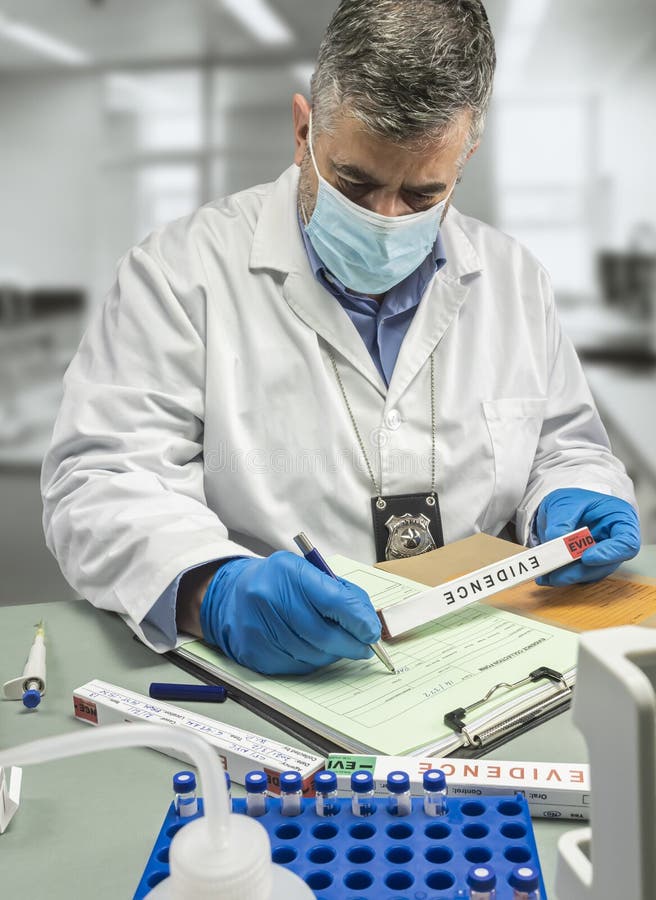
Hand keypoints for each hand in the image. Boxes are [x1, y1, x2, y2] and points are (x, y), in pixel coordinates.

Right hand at [199, 551, 380, 674]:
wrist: (231, 595)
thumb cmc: (279, 583)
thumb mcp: (308, 572)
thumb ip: (340, 592)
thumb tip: (368, 623)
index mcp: (287, 571)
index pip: (333, 600)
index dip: (358, 620)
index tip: (372, 631)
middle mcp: (268, 598)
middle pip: (323, 634)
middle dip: (351, 644)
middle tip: (364, 647)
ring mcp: (257, 627)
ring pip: (312, 654)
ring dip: (333, 654)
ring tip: (338, 646)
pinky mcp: (253, 652)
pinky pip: (295, 666)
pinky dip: (312, 661)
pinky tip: (313, 650)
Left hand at [535, 488, 639, 585]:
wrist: (565, 508)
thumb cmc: (574, 501)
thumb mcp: (565, 502)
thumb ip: (562, 520)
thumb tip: (555, 540)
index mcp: (621, 520)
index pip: (626, 543)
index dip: (609, 554)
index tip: (586, 558)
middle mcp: (616, 543)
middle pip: (606, 565)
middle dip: (579, 571)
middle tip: (555, 574)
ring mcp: (604, 558)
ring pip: (590, 574)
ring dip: (567, 577)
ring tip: (545, 575)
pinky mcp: (590, 567)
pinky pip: (578, 576)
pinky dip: (562, 576)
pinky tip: (546, 575)